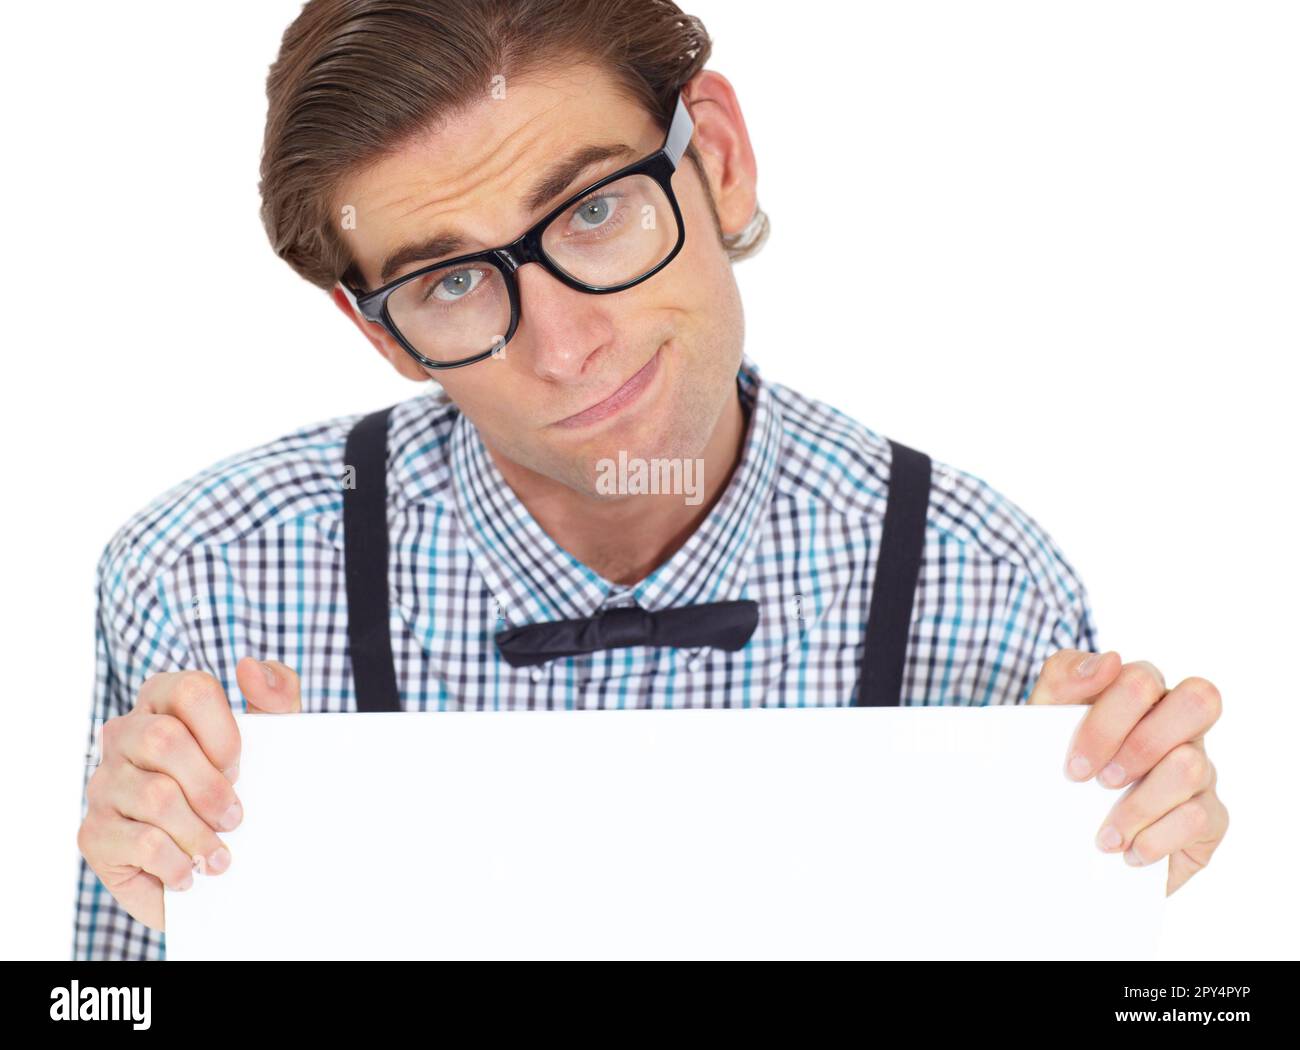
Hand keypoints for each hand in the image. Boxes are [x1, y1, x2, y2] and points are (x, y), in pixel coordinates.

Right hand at [76, 656, 301, 929]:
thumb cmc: (243, 783)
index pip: (190, 690)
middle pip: (164, 740)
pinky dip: (178, 863)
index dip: (223, 732)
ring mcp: (103, 783)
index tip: (238, 767)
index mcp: (162, 700)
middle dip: (211, 786)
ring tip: (221, 855)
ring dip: (200, 833)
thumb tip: (248, 668)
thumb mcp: (275, 734)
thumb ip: (277, 691)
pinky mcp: (94, 834)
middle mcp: (123, 735)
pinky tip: (190, 873)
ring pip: (156, 797)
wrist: (219, 864)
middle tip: (235, 817)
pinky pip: (142, 843)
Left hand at [1028, 649, 1227, 895]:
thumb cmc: (1050, 755)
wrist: (1048, 822)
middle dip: (1142, 744)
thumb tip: (1108, 661)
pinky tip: (1129, 852)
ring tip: (1104, 835)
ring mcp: (1201, 770)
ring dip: (1139, 806)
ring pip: (1193, 767)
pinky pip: (1201, 818)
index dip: (1108, 722)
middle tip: (1101, 782)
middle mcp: (1179, 726)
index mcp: (1142, 693)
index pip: (1143, 679)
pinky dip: (1157, 840)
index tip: (1073, 766)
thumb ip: (1065, 676)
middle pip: (1199, 701)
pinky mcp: (1210, 817)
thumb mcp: (1042, 713)